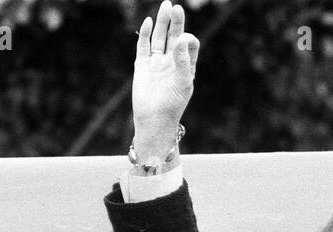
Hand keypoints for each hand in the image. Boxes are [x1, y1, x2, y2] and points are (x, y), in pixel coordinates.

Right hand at [132, 2, 199, 152]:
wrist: (154, 119)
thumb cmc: (172, 104)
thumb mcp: (183, 82)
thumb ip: (183, 60)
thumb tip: (182, 37)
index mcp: (185, 66)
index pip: (189, 45)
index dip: (188, 39)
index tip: (184, 39)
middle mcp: (171, 62)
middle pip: (174, 36)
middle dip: (175, 22)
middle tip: (175, 7)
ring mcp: (156, 62)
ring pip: (159, 38)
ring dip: (162, 23)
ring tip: (166, 6)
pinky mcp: (142, 65)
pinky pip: (144, 46)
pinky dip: (146, 34)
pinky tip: (150, 22)